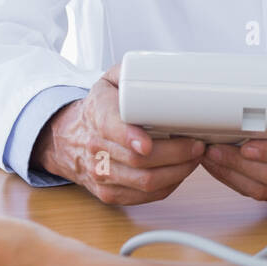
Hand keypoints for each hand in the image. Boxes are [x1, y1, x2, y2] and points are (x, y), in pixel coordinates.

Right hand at [29, 62, 205, 204]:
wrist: (69, 139)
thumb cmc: (99, 108)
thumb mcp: (108, 81)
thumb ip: (130, 72)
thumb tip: (161, 69)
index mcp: (97, 115)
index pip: (111, 128)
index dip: (130, 137)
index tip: (148, 143)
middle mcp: (96, 148)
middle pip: (138, 160)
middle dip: (175, 154)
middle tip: (197, 144)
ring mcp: (102, 175)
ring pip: (145, 181)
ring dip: (178, 171)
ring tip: (195, 157)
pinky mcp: (110, 194)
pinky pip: (146, 196)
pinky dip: (170, 185)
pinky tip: (181, 171)